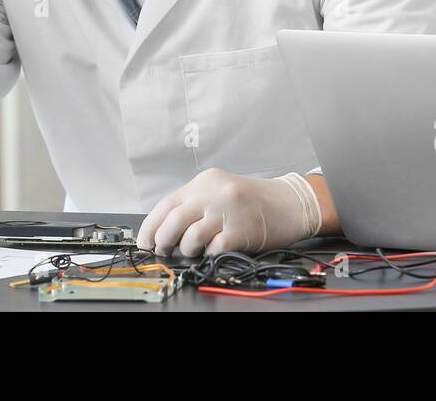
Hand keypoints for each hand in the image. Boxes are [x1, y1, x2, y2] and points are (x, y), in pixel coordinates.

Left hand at [137, 168, 322, 256]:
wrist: (290, 203)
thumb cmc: (251, 201)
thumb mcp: (219, 191)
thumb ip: (193, 204)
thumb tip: (162, 229)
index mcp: (205, 182)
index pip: (167, 204)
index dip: (151, 226)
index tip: (145, 241)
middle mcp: (215, 194)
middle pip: (174, 220)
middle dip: (163, 240)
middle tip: (163, 250)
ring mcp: (229, 212)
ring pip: (190, 237)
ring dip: (186, 250)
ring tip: (192, 251)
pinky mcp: (241, 232)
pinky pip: (213, 250)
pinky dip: (208, 254)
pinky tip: (214, 250)